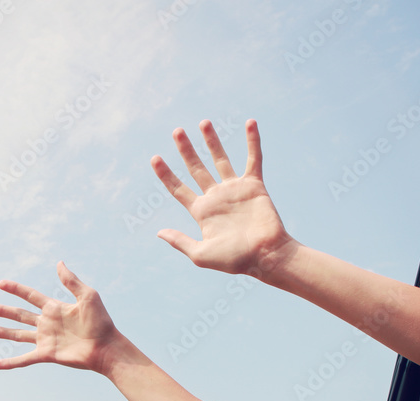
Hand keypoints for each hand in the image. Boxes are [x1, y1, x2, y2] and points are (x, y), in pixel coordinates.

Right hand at [0, 262, 121, 373]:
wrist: (106, 347)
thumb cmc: (101, 321)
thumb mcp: (88, 296)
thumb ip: (71, 281)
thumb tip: (59, 263)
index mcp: (54, 308)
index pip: (30, 296)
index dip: (16, 289)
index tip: (1, 283)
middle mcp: (47, 323)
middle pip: (19, 315)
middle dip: (2, 311)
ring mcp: (45, 339)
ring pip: (17, 335)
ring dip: (1, 332)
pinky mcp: (47, 354)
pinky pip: (24, 359)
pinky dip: (10, 362)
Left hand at [151, 119, 296, 275]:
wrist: (265, 256)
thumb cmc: (235, 260)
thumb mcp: (200, 254)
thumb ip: (180, 241)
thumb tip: (159, 232)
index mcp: (202, 212)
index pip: (179, 188)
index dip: (166, 174)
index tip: (154, 158)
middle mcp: (216, 197)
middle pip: (196, 168)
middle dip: (186, 150)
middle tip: (177, 131)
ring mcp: (235, 189)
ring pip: (221, 159)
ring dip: (212, 141)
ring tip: (203, 122)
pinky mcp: (254, 185)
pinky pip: (253, 159)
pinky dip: (252, 141)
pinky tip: (250, 123)